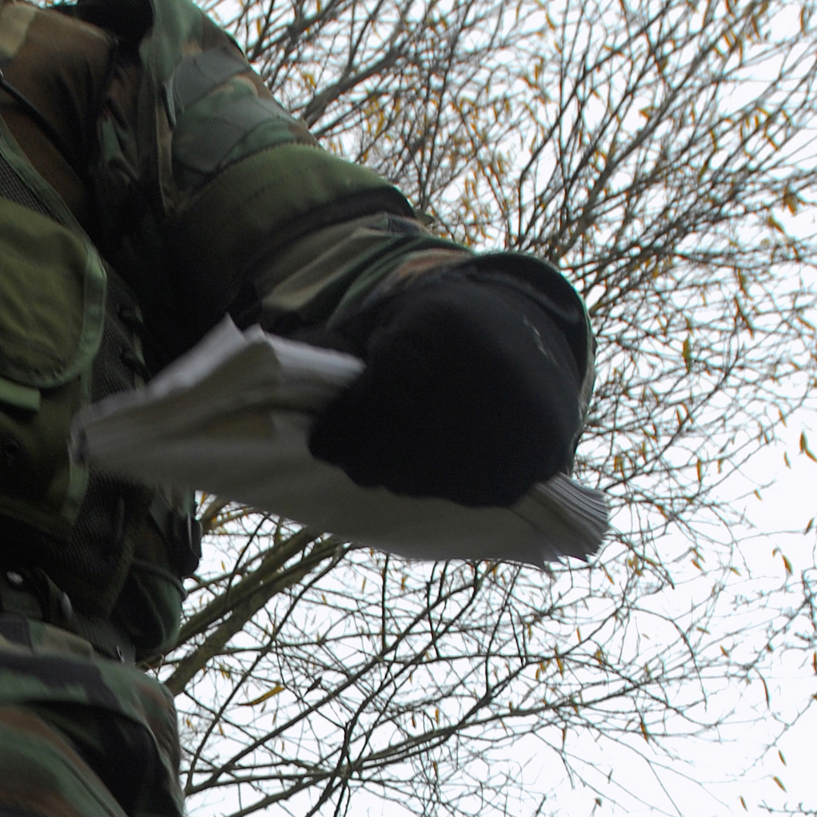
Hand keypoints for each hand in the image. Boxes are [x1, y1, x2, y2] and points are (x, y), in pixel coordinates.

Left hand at [306, 258, 585, 507]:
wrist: (527, 332)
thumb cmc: (438, 333)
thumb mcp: (385, 323)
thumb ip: (332, 350)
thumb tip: (271, 375)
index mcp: (443, 326)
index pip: (384, 392)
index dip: (347, 427)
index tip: (320, 445)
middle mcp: (491, 367)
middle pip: (410, 444)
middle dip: (370, 461)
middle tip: (354, 465)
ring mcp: (523, 413)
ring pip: (444, 476)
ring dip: (409, 481)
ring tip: (394, 468)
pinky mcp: (545, 451)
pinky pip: (482, 493)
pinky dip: (453, 490)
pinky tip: (440, 474)